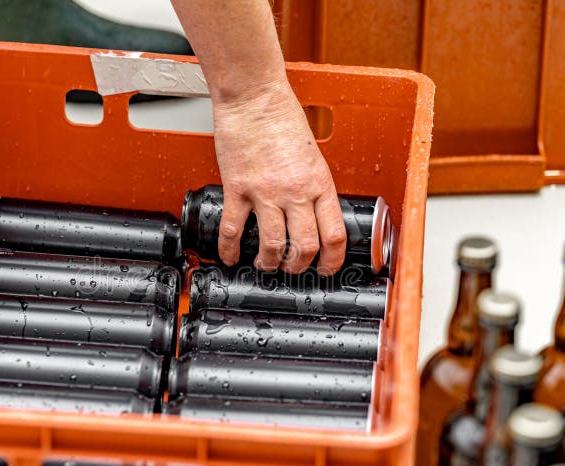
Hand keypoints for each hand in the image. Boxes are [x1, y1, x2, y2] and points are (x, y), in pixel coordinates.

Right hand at [212, 81, 346, 274]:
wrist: (254, 97)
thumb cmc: (282, 118)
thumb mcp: (313, 156)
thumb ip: (314, 186)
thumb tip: (313, 214)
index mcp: (320, 183)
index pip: (334, 234)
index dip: (332, 260)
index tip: (325, 268)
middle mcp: (296, 191)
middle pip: (305, 246)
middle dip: (299, 266)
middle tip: (292, 268)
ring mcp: (265, 192)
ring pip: (272, 245)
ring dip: (269, 262)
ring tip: (265, 264)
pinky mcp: (238, 189)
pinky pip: (234, 230)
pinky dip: (231, 249)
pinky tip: (230, 256)